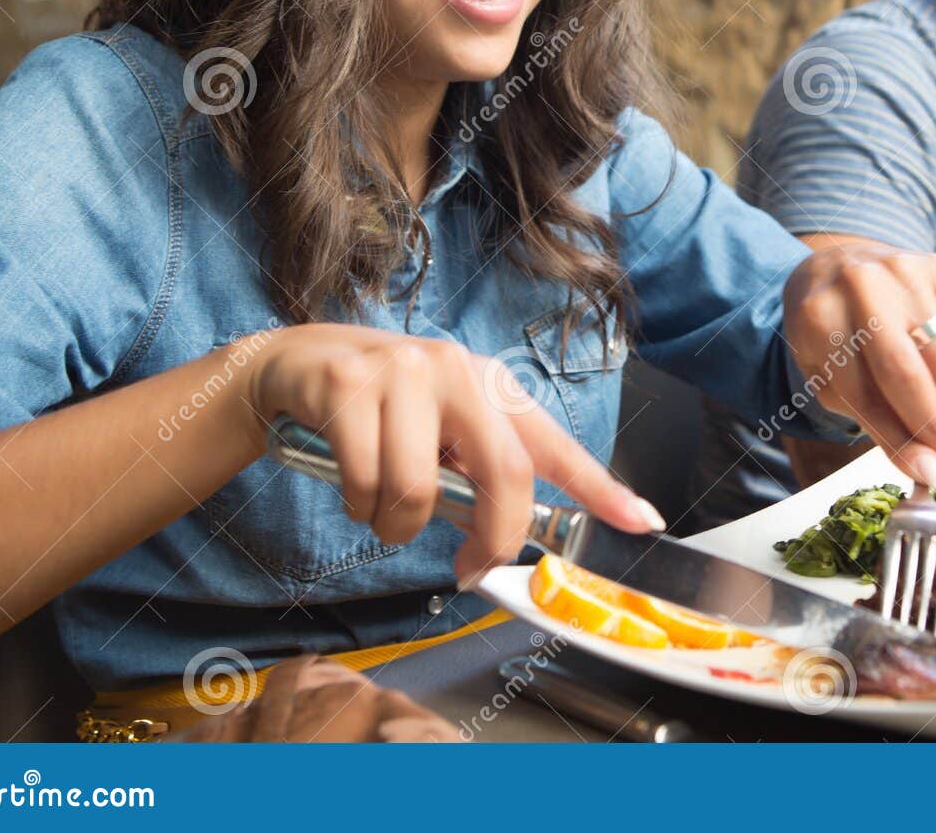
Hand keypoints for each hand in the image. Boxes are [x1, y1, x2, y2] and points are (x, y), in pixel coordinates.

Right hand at [244, 324, 662, 586]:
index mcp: (490, 386)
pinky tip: (350, 484)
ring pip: (418, 492)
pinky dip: (358, 507)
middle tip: (470, 568)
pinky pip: (365, 484)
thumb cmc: (379, 412)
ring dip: (396, 527)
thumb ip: (476, 474)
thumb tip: (507, 536)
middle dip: (492, 539)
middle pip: (504, 473)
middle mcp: (457, 369)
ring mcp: (402, 372)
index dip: (601, 488)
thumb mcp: (439, 432)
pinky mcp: (348, 386)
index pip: (555, 445)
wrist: (294, 367)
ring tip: (380, 505)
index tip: (642, 521)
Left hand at [782, 242, 935, 486]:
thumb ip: (871, 418)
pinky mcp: (935, 265)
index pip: (863, 393)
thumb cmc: (829, 332)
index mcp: (817, 318)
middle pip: (907, 372)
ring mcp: (902, 269)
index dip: (899, 440)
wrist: (834, 264)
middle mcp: (860, 286)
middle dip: (933, 425)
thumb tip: (926, 466)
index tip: (926, 474)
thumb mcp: (827, 375)